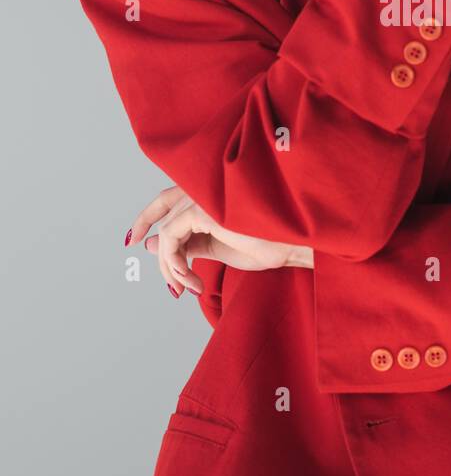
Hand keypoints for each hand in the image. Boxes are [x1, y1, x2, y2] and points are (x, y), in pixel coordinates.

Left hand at [126, 185, 313, 297]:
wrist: (292, 247)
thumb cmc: (266, 245)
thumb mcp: (216, 248)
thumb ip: (186, 244)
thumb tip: (150, 245)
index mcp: (210, 194)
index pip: (169, 198)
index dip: (148, 215)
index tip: (134, 238)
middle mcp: (204, 189)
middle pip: (164, 211)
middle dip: (154, 240)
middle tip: (162, 276)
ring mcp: (203, 196)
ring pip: (166, 233)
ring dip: (171, 266)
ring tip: (188, 286)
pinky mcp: (202, 209)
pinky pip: (171, 238)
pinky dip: (174, 262)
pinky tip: (189, 278)